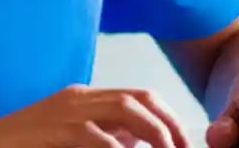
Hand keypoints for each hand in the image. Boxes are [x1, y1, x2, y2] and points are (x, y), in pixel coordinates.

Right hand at [0, 84, 191, 147]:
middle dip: (169, 125)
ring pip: (127, 111)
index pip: (138, 95)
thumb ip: (99, 136)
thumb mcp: (64, 138)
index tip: (182, 143)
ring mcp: (66, 112)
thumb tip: (135, 142)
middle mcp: (78, 98)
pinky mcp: (56, 131)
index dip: (167, 117)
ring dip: (156, 134)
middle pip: (140, 99)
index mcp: (82, 98)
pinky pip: (100, 139)